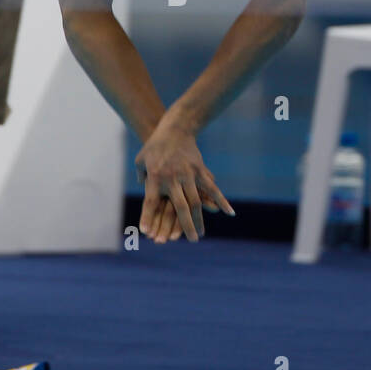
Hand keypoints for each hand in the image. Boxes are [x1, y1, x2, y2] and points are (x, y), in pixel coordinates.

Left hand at [135, 118, 233, 242]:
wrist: (175, 128)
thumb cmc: (154, 147)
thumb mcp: (141, 160)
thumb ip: (141, 178)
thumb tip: (144, 194)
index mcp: (154, 177)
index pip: (150, 201)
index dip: (147, 217)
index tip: (145, 232)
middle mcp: (172, 177)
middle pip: (179, 207)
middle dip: (184, 225)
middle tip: (188, 241)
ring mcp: (188, 174)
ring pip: (195, 201)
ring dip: (198, 219)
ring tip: (199, 234)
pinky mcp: (200, 170)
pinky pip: (211, 188)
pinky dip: (221, 201)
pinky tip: (229, 213)